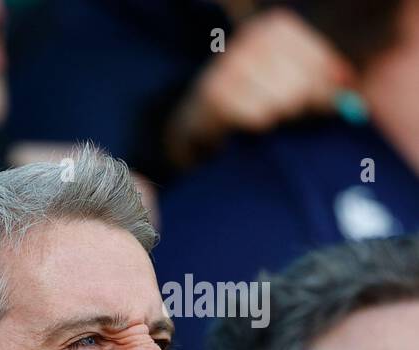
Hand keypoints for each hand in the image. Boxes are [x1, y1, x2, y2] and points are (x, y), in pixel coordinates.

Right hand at [168, 8, 353, 166]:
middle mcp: (251, 39)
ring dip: (276, 118)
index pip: (321, 61)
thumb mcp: (292, 82)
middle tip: (282, 112)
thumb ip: (324, 87)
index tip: (312, 100)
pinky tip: (243, 122)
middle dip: (299, 106)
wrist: (196, 117)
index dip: (323, 88)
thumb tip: (351, 99)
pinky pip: (258, 117)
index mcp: (275, 26)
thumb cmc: (254, 97)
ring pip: (283, 101)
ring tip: (261, 115)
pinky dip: (255, 126)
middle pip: (303, 84)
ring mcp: (231, 65)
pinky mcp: (216, 94)